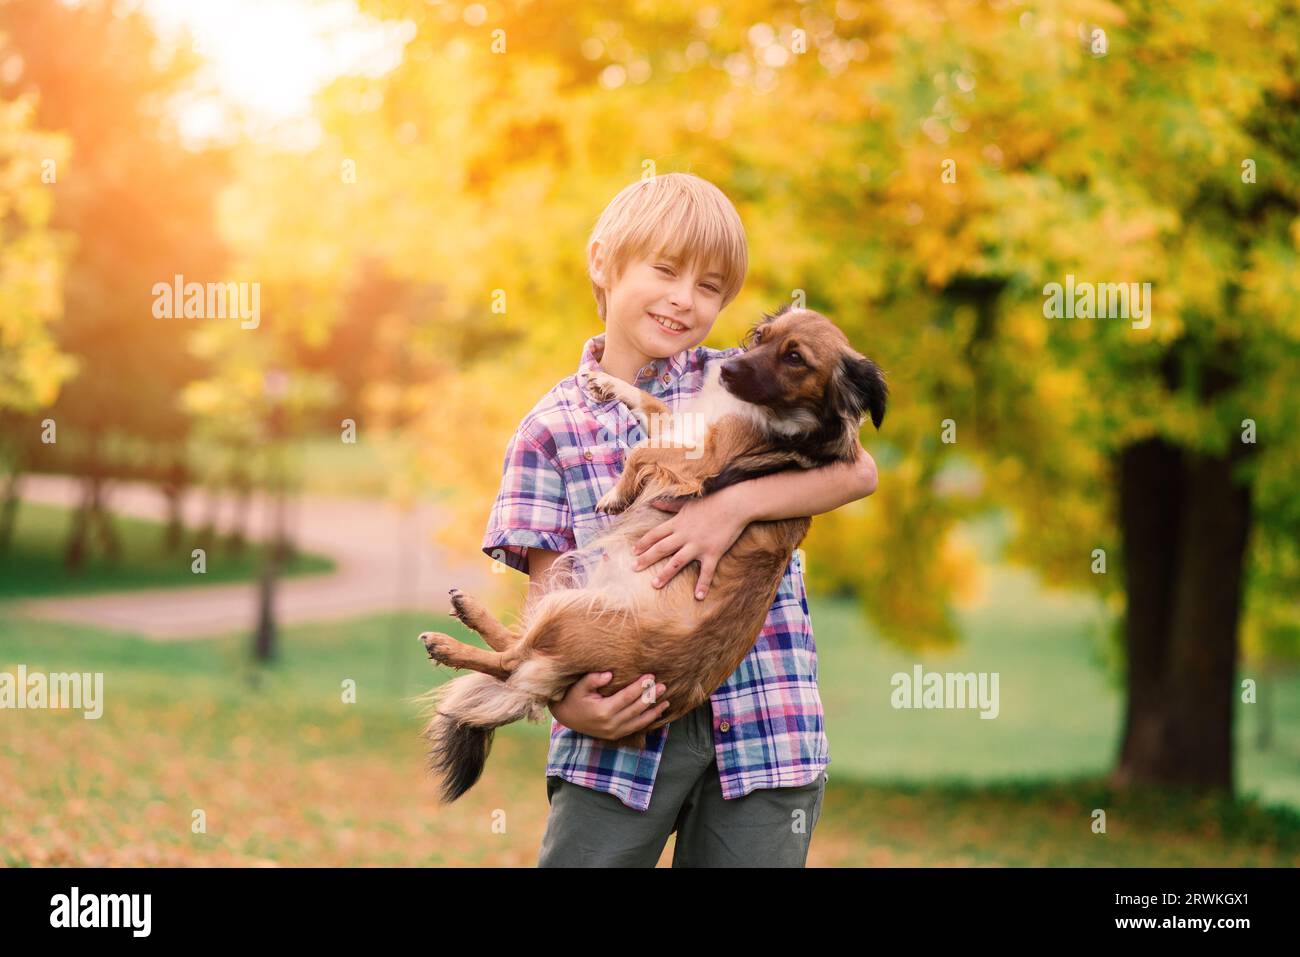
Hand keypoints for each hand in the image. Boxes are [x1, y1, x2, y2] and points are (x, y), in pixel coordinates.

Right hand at [549, 672, 669, 740]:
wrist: (566, 716)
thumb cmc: (573, 697)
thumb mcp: (579, 686)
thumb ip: (593, 679)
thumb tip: (609, 675)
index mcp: (603, 711)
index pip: (627, 697)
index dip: (640, 687)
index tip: (650, 676)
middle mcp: (611, 724)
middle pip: (636, 709)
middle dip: (651, 697)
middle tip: (663, 686)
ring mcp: (614, 732)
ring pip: (639, 722)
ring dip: (654, 711)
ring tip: (666, 701)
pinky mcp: (615, 735)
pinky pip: (635, 728)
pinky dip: (647, 721)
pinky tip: (656, 713)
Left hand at [632, 487, 748, 599]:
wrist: (734, 504)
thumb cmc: (712, 501)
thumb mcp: (687, 503)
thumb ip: (669, 505)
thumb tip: (653, 503)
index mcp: (678, 523)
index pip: (655, 534)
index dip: (643, 543)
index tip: (633, 552)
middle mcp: (684, 535)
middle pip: (661, 548)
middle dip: (646, 559)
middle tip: (634, 569)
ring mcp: (698, 545)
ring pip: (677, 562)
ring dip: (665, 574)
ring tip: (654, 585)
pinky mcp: (713, 552)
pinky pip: (706, 571)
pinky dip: (703, 584)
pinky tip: (698, 596)